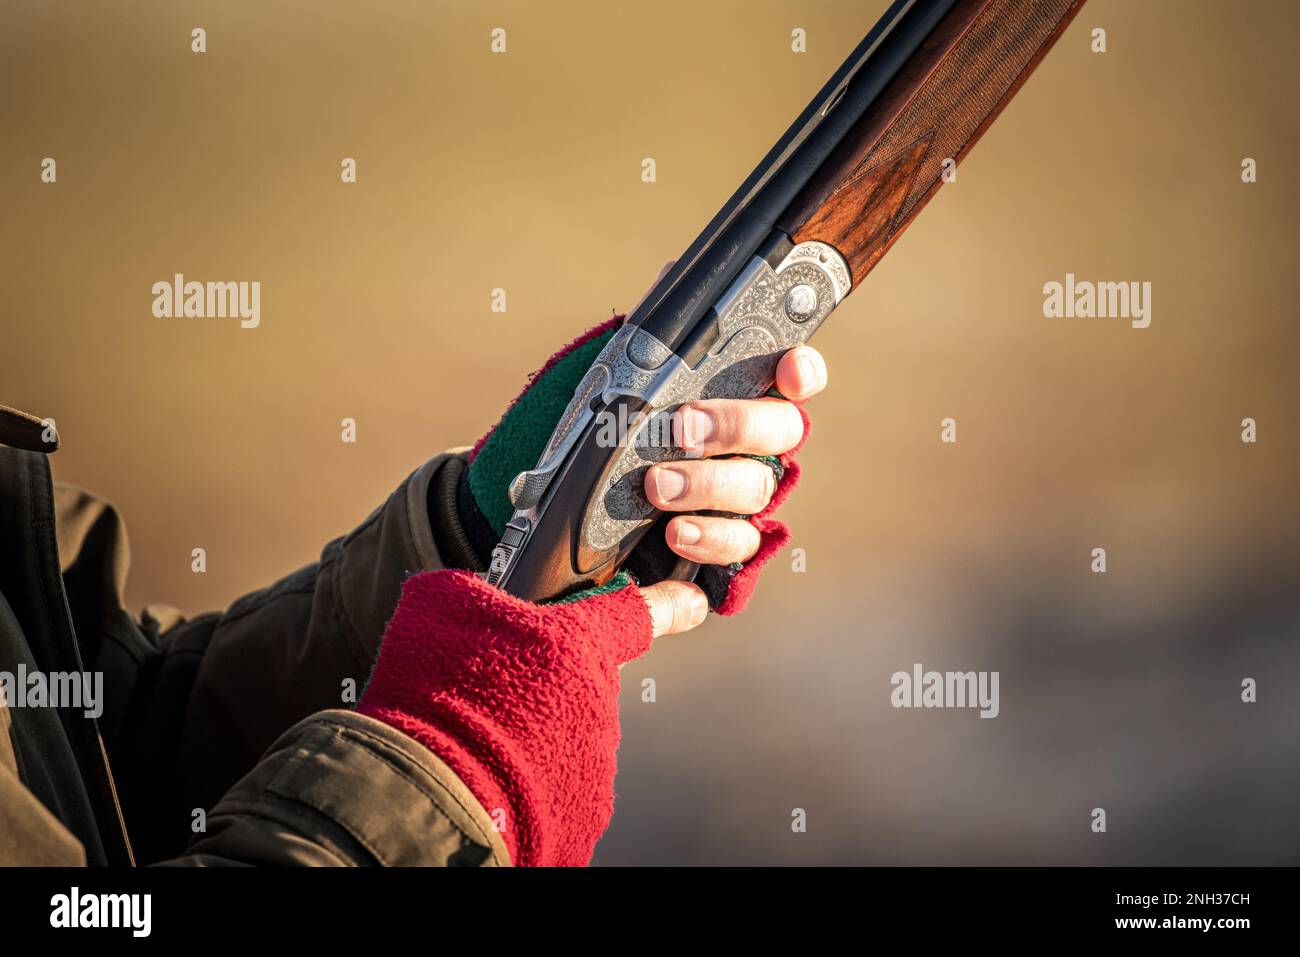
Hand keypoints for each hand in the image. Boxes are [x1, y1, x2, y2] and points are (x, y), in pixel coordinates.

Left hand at [637, 344, 827, 636]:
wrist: (600, 511)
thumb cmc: (623, 438)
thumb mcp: (628, 399)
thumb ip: (647, 375)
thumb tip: (638, 356)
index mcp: (744, 400)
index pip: (794, 377)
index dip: (800, 372)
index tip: (787, 371)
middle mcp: (761, 448)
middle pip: (782, 430)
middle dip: (736, 425)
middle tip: (684, 429)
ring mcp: (751, 498)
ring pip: (757, 488)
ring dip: (708, 484)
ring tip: (658, 486)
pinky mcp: (735, 544)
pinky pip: (740, 544)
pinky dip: (710, 537)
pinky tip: (677, 532)